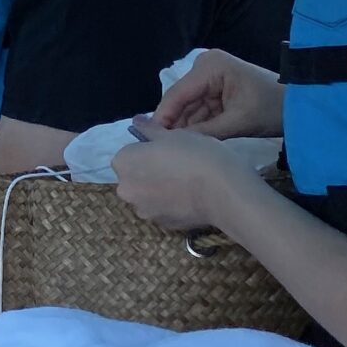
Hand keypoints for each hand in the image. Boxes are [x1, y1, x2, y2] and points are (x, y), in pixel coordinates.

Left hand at [110, 131, 261, 231]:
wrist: (224, 192)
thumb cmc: (196, 155)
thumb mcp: (173, 134)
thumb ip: (150, 130)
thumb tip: (137, 121)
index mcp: (122, 163)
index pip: (129, 153)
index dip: (149, 150)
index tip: (169, 151)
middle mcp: (125, 189)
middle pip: (135, 176)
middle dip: (150, 172)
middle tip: (178, 166)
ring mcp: (143, 210)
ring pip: (148, 195)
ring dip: (160, 190)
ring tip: (187, 183)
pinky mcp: (162, 225)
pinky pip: (163, 210)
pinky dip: (172, 205)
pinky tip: (192, 198)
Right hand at [150, 49, 284, 139]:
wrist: (301, 106)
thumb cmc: (272, 109)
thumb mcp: (238, 122)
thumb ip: (203, 132)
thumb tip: (172, 144)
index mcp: (210, 66)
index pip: (178, 94)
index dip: (163, 117)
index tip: (149, 139)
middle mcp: (205, 66)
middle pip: (180, 99)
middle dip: (174, 123)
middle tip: (161, 148)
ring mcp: (210, 77)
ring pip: (188, 106)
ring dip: (185, 126)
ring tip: (173, 148)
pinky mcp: (216, 88)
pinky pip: (199, 108)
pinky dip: (197, 124)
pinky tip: (188, 141)